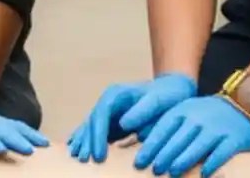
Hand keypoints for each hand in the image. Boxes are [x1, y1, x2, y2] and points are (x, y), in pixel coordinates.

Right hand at [68, 72, 196, 162]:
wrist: (173, 90)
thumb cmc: (167, 95)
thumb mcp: (158, 100)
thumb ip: (142, 110)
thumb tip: (123, 123)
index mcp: (116, 94)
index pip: (101, 114)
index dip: (98, 134)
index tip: (99, 154)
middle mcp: (107, 101)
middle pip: (93, 121)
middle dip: (88, 141)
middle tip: (86, 160)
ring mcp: (108, 111)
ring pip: (90, 126)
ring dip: (84, 141)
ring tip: (78, 157)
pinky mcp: (111, 121)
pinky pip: (95, 130)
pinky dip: (86, 139)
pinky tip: (76, 147)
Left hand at [133, 96, 249, 176]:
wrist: (241, 105)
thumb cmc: (204, 113)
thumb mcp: (183, 111)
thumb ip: (165, 124)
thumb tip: (140, 139)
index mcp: (182, 111)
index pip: (163, 129)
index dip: (151, 146)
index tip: (140, 161)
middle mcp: (198, 119)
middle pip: (178, 140)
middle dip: (164, 156)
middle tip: (155, 170)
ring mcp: (217, 128)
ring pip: (197, 146)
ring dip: (183, 161)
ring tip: (172, 173)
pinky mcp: (234, 139)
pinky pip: (221, 153)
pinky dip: (212, 163)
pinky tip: (203, 174)